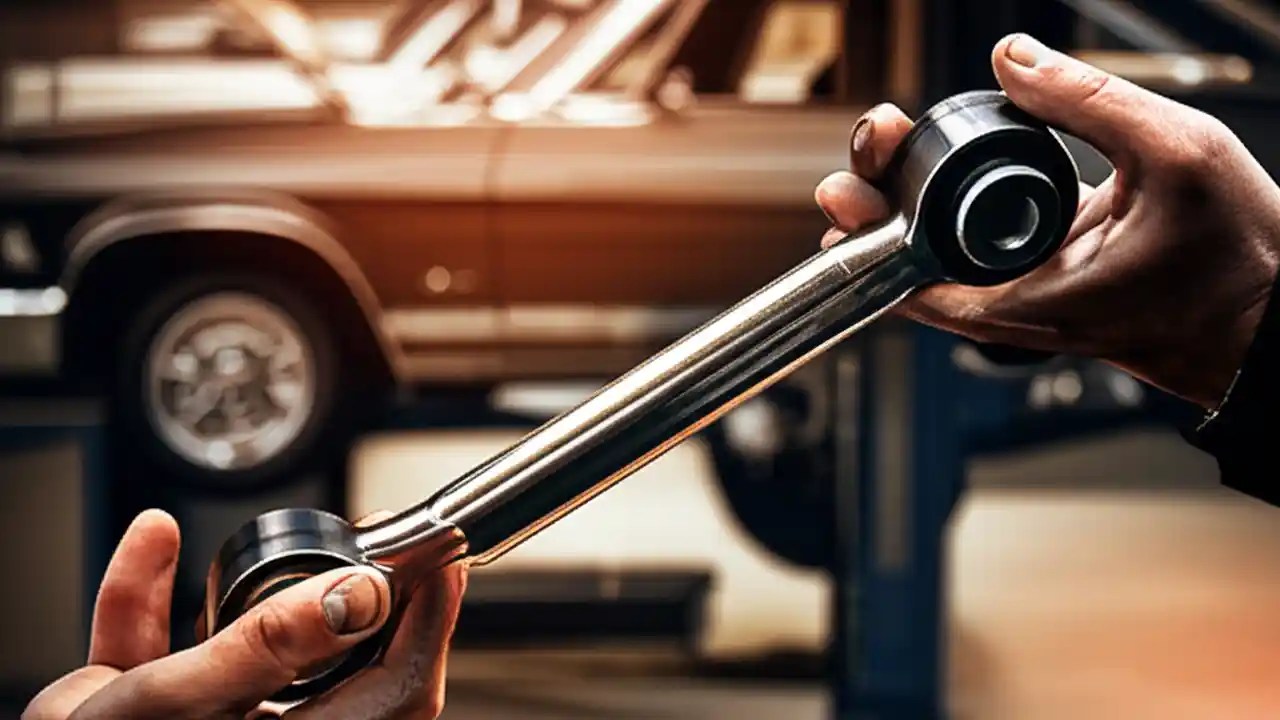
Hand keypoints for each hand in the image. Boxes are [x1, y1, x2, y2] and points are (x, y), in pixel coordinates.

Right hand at [23, 509, 465, 719]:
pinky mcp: (149, 705)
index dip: (429, 621)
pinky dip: (150, 599)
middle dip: (374, 602)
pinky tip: (150, 543)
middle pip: (353, 669)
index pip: (400, 688)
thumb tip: (362, 594)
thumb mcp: (183, 701)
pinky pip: (166, 648)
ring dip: (277, 597)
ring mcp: (208, 719)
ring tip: (328, 550)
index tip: (439, 561)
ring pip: (270, 656)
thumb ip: (269, 645)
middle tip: (392, 546)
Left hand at [816, 33, 1279, 408]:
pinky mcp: (1043, 288)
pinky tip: (932, 174)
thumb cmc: (1241, 256)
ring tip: (886, 149)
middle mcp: (1018, 314)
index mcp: (1035, 299)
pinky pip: (975, 257)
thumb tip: (1009, 59)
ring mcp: (1028, 304)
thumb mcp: (1176, 153)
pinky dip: (948, 214)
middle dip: (881, 202)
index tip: (859, 182)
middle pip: (916, 264)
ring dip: (909, 206)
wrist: (1271, 320)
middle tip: (872, 143)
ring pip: (941, 261)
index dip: (875, 230)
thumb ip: (1089, 102)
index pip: (915, 283)